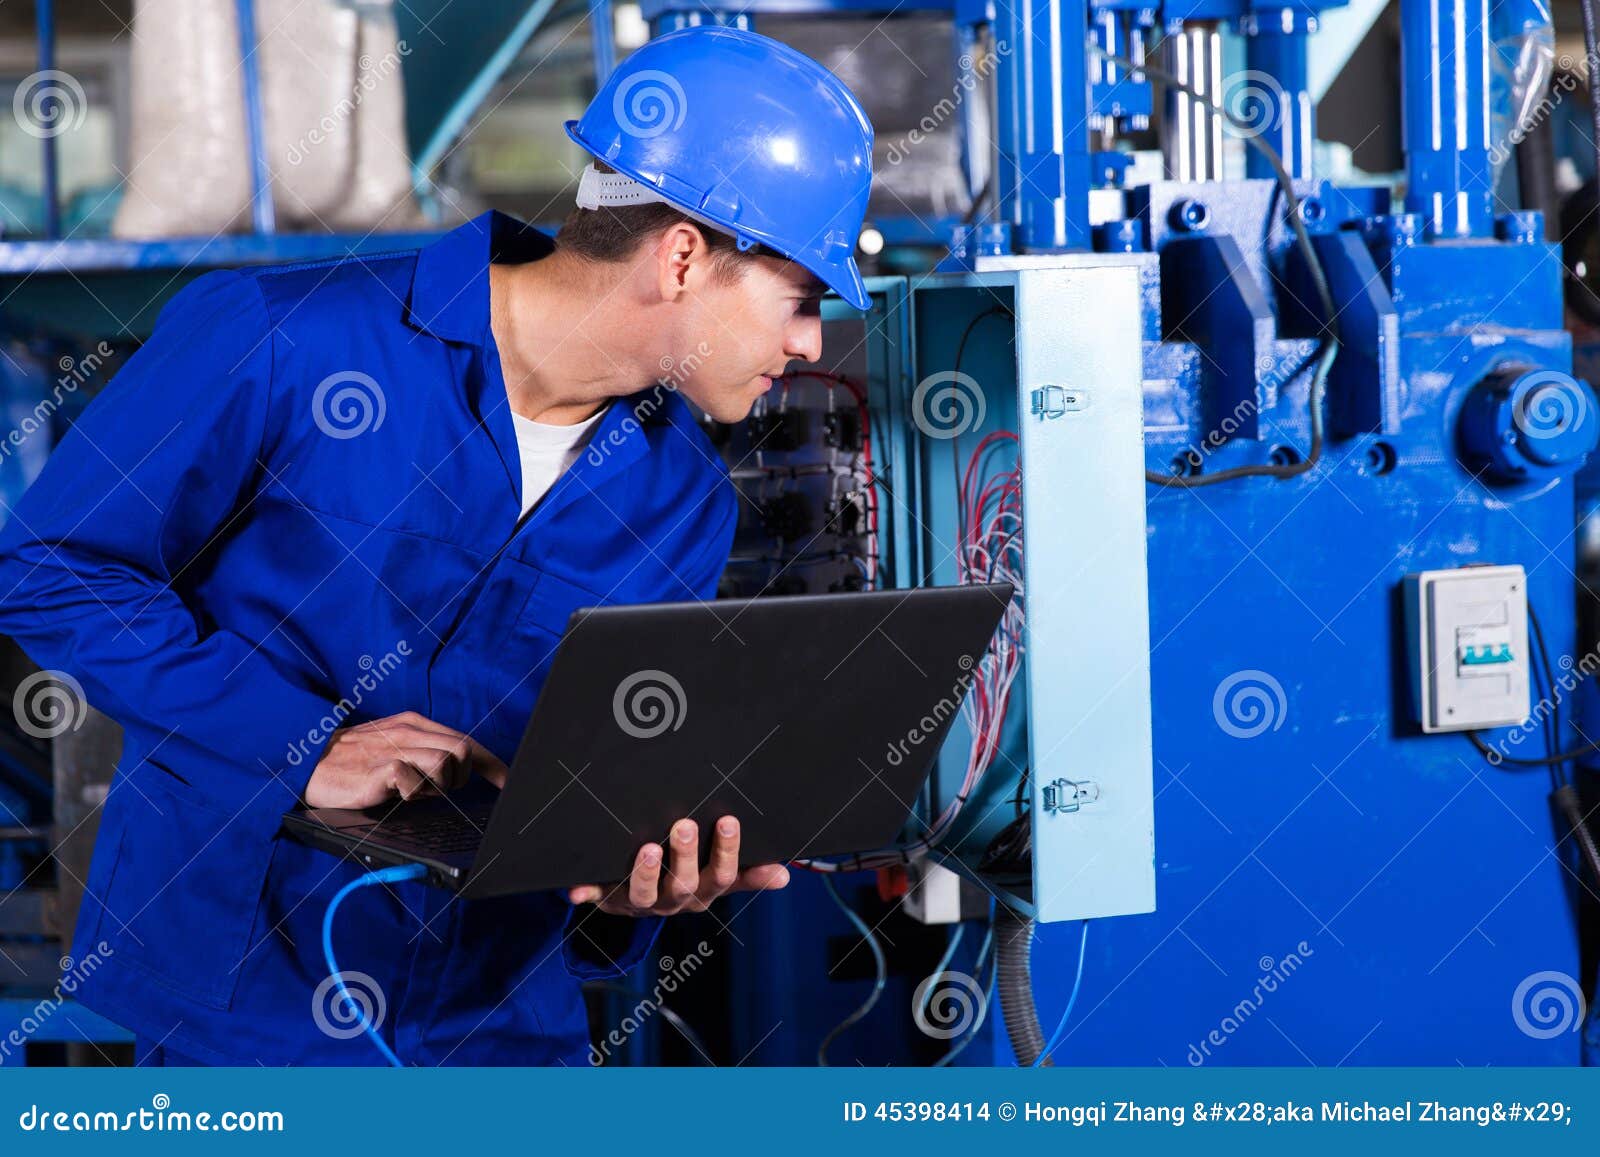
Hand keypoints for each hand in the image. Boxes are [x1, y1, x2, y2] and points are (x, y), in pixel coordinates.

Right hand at [302, 710, 510, 807]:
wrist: (305, 761)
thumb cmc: (350, 761)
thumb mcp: (390, 748)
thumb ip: (422, 755)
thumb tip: (455, 774)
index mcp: (414, 724)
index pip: (466, 740)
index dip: (492, 763)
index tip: (507, 782)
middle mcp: (408, 732)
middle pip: (463, 751)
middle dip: (461, 777)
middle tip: (437, 789)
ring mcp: (394, 748)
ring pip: (446, 764)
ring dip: (438, 786)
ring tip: (412, 791)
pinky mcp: (380, 769)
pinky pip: (415, 781)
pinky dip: (413, 793)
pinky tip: (396, 795)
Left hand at [567, 816, 790, 915]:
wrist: (639, 901)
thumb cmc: (685, 877)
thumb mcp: (718, 877)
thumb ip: (748, 875)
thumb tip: (785, 876)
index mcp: (704, 891)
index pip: (722, 875)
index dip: (726, 852)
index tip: (729, 820)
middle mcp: (674, 899)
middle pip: (684, 883)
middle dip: (685, 855)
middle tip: (685, 824)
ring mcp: (641, 902)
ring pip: (644, 893)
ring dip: (645, 873)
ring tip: (648, 847)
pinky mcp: (609, 899)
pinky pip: (597, 898)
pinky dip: (586, 893)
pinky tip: (577, 888)